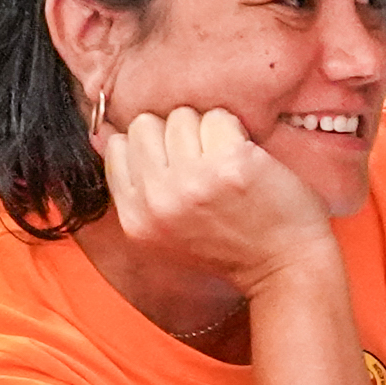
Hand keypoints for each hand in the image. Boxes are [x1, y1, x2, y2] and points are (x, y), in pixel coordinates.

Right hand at [98, 103, 342, 293]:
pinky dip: (235, 130)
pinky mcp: (229, 165)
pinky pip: (218, 117)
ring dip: (207, 131)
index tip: (179, 166)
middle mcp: (158, 202)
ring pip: (181, 116)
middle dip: (175, 135)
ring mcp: (193, 182)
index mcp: (135, 219)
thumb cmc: (230, 244)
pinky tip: (246, 158)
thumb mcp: (165, 229)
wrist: (285, 269)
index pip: (119, 146)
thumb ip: (133, 187)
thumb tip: (100, 133)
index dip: (152, 147)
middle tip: (204, 163)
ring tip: (225, 162)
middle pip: (145, 125)